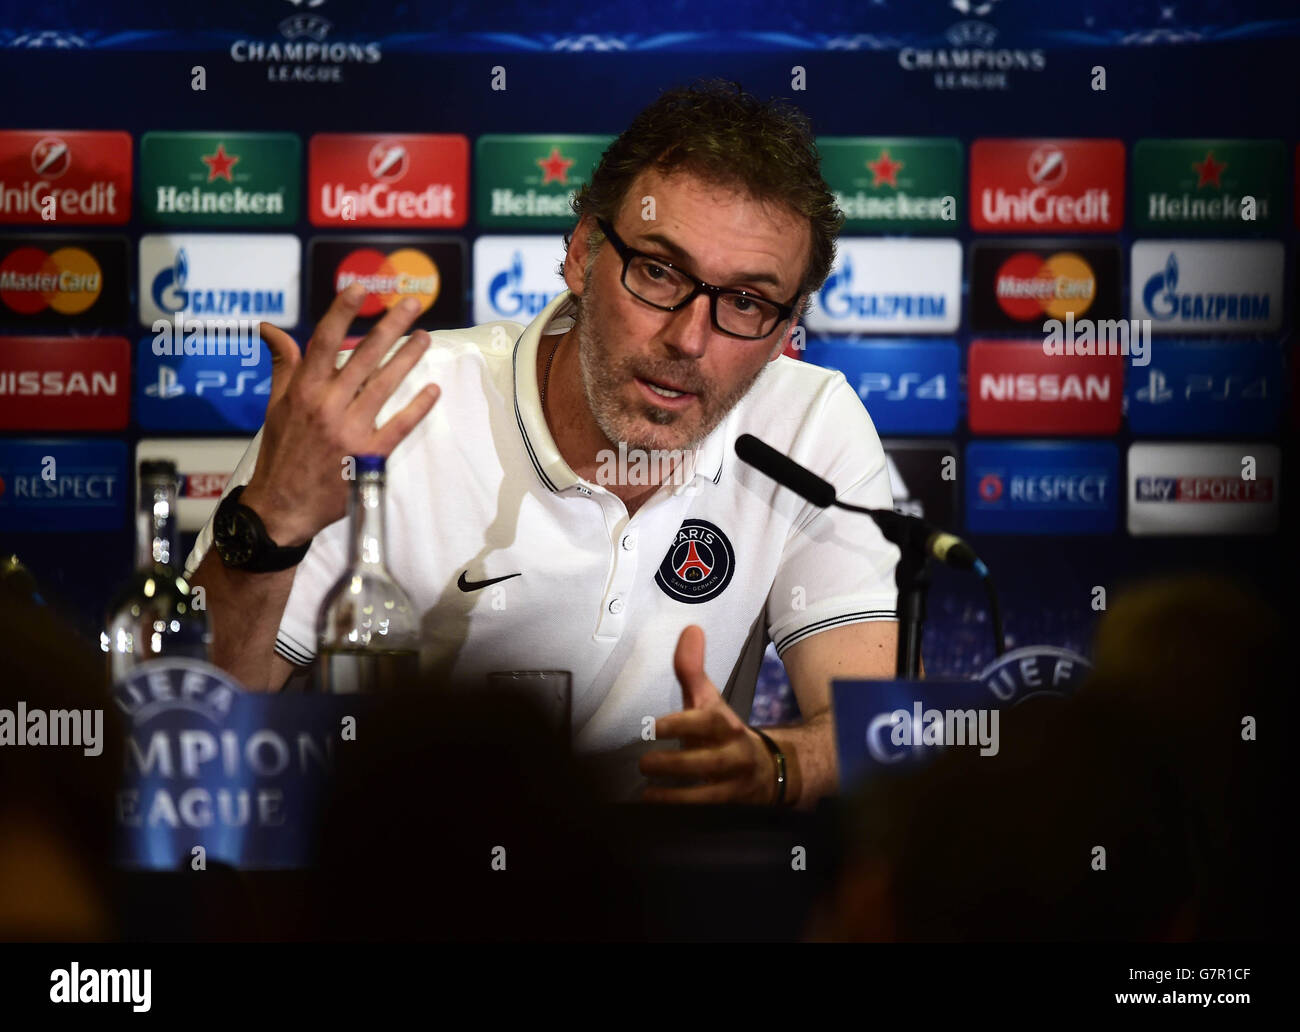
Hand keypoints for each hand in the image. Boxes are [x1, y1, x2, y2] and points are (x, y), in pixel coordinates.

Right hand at [239, 284, 439, 545]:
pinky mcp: (366, 455)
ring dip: (407, 359)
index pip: (323, 343)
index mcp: (302, 391)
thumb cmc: (281, 453)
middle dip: (389, 327)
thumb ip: (283, 365)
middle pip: (362, 357)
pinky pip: (398, 426)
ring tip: (424, 337)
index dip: (342, 313)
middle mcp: (326, 406)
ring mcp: (348, 430)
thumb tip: (270, 328)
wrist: (281, 507)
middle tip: (411, 304)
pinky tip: (433, 390)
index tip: (360, 289)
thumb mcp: (275, 406)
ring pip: (384, 385)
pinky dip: (417, 408)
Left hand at [638, 625, 777, 804]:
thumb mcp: (710, 703)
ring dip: (678, 796)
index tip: (654, 727)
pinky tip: (661, 812)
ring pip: (711, 794)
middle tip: (643, 763)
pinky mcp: (731, 808)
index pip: (709, 722)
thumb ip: (692, 670)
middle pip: (710, 762)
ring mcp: (735, 785)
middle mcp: (734, 755)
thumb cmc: (725, 733)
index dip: (682, 723)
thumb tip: (690, 630)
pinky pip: (710, 814)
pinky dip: (686, 814)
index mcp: (726, 725)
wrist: (771, 769)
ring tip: (648, 794)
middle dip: (676, 764)